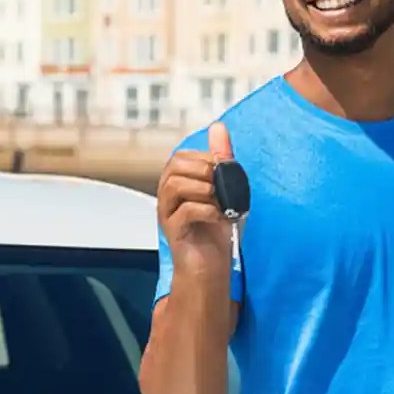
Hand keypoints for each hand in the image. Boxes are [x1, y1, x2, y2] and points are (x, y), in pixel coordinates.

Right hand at [157, 122, 234, 277]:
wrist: (211, 266)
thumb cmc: (216, 230)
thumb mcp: (226, 189)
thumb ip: (221, 159)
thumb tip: (218, 127)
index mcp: (176, 183)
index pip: (180, 157)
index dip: (203, 158)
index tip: (223, 170)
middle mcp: (167, 197)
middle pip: (173, 166)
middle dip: (202, 170)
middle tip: (220, 185)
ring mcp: (167, 214)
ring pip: (174, 185)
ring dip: (202, 189)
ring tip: (220, 201)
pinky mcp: (173, 231)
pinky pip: (185, 211)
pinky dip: (207, 210)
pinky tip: (219, 215)